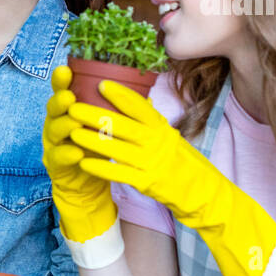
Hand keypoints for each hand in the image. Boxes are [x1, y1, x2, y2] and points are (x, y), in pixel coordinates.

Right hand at [42, 66, 116, 242]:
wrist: (88, 181)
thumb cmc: (98, 146)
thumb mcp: (107, 126)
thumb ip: (117, 110)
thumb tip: (148, 95)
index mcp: (70, 109)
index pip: (64, 90)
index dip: (62, 80)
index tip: (65, 69)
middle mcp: (57, 122)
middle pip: (53, 108)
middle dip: (59, 101)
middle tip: (69, 97)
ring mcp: (54, 143)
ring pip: (53, 130)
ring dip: (63, 125)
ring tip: (74, 123)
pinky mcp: (55, 164)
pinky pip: (58, 158)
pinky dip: (66, 154)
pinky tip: (76, 152)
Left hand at [64, 79, 215, 224]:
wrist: (202, 191)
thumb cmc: (182, 161)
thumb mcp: (169, 136)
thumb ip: (150, 121)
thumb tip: (133, 99)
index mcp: (161, 127)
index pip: (140, 106)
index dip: (121, 95)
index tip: (101, 84)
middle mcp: (157, 142)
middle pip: (122, 125)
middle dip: (95, 116)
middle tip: (73, 107)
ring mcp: (151, 162)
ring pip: (117, 148)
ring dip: (92, 140)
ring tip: (72, 133)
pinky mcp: (146, 182)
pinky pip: (119, 174)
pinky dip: (100, 168)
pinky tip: (83, 163)